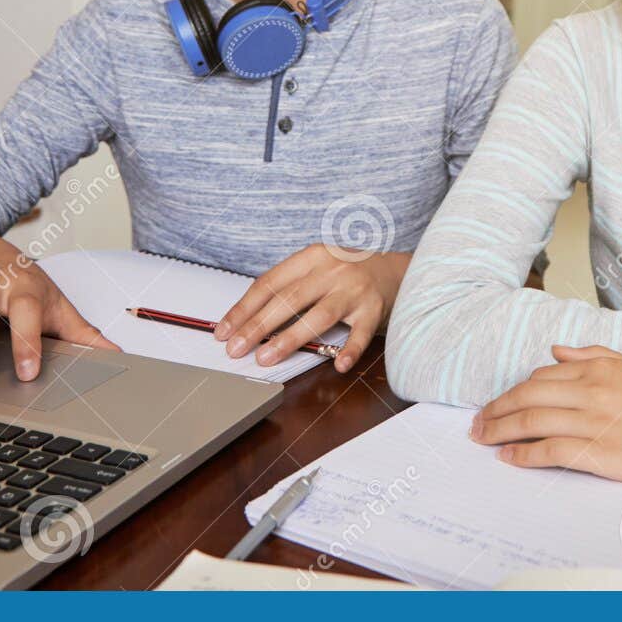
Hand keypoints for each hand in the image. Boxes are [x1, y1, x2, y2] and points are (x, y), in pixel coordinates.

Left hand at [213, 245, 409, 373]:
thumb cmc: (348, 273)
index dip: (244, 308)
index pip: (270, 283)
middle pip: (289, 299)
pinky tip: (338, 364)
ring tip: (266, 357)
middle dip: (258, 326)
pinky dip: (350, 349)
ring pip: (318, 315)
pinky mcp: (374, 309)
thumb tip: (248, 320)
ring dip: (290, 339)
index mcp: (312, 257)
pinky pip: (360, 333)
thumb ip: (290, 286)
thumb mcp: (318, 267)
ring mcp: (354, 289)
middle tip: (236, 348)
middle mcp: (332, 270)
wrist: (397, 270)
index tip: (224, 330)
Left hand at [471, 345, 621, 483]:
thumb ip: (595, 355)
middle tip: (477, 423)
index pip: (542, 375)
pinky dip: (525, 455)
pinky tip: (510, 458)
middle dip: (496, 410)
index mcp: (600, 367)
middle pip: (528, 396)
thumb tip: (556, 349)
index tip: (499, 403)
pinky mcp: (603, 453)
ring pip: (533, 422)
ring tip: (483, 439)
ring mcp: (597, 421)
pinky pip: (552, 452)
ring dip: (501, 431)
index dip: (514, 391)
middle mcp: (594, 390)